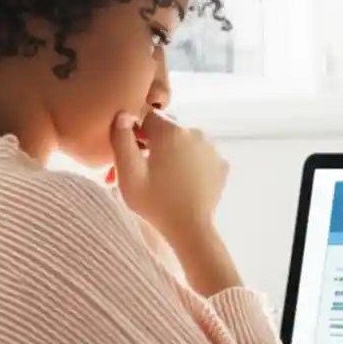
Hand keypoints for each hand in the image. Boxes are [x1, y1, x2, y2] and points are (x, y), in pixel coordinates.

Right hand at [109, 109, 229, 244]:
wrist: (191, 229)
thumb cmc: (155, 203)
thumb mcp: (128, 173)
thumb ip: (121, 139)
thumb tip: (123, 114)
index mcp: (171, 131)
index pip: (148, 116)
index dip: (137, 132)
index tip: (133, 153)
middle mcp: (196, 133)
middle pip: (168, 130)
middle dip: (154, 145)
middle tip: (143, 170)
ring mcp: (212, 149)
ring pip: (185, 142)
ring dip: (173, 153)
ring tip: (163, 179)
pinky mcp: (221, 165)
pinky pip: (200, 156)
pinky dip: (190, 164)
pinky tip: (182, 182)